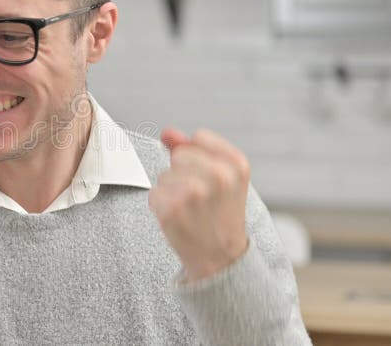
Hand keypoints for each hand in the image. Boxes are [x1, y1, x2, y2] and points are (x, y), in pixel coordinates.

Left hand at [148, 127, 249, 282]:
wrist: (222, 258)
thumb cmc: (220, 213)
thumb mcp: (222, 176)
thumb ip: (193, 148)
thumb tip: (167, 132)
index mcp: (236, 163)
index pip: (198, 137)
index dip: (198, 158)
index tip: (209, 178)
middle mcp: (218, 176)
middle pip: (178, 156)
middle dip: (182, 174)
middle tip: (199, 198)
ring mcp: (194, 192)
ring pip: (163, 175)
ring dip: (171, 192)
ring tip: (190, 210)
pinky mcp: (172, 209)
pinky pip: (154, 194)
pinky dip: (161, 206)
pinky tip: (179, 219)